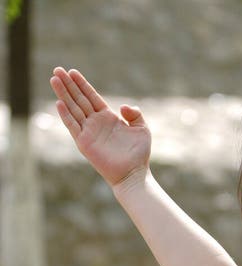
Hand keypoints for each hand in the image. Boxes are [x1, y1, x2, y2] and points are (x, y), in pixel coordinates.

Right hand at [50, 68, 151, 187]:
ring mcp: (88, 132)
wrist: (133, 174)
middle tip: (57, 70)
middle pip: (78, 99)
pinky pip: (73, 126)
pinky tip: (59, 103)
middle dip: (68, 85)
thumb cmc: (139, 154)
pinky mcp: (84, 143)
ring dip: (63, 94)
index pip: (91, 96)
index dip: (82, 84)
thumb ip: (135, 114)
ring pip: (73, 109)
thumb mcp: (142, 129)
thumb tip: (123, 107)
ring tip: (54, 79)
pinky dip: (65, 115)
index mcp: (107, 117)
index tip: (72, 71)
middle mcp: (95, 123)